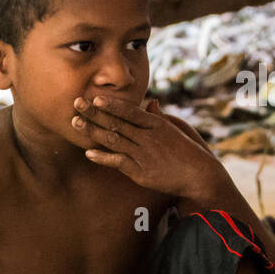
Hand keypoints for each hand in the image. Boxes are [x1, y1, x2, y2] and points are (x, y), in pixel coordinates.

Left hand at [73, 94, 223, 200]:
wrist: (199, 175)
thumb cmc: (186, 151)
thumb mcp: (174, 129)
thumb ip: (158, 117)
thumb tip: (152, 102)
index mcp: (156, 124)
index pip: (130, 111)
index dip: (112, 105)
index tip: (95, 98)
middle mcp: (148, 137)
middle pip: (117, 123)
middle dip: (94, 113)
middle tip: (75, 103)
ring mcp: (144, 154)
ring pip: (114, 140)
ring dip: (93, 131)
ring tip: (76, 123)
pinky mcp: (141, 172)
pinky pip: (118, 162)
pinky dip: (103, 157)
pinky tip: (88, 152)